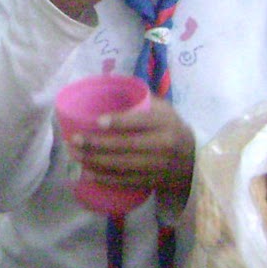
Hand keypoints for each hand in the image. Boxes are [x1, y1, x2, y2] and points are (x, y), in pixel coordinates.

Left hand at [68, 96, 196, 199]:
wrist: (192, 160)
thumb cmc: (170, 128)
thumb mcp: (164, 109)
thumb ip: (141, 100)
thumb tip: (109, 86)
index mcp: (164, 123)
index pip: (141, 121)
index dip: (119, 122)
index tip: (97, 121)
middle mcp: (161, 145)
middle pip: (125, 146)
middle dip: (96, 143)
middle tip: (74, 139)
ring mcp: (156, 167)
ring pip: (121, 165)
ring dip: (94, 161)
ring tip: (75, 154)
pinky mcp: (150, 182)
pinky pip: (124, 181)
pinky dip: (104, 177)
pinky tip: (87, 172)